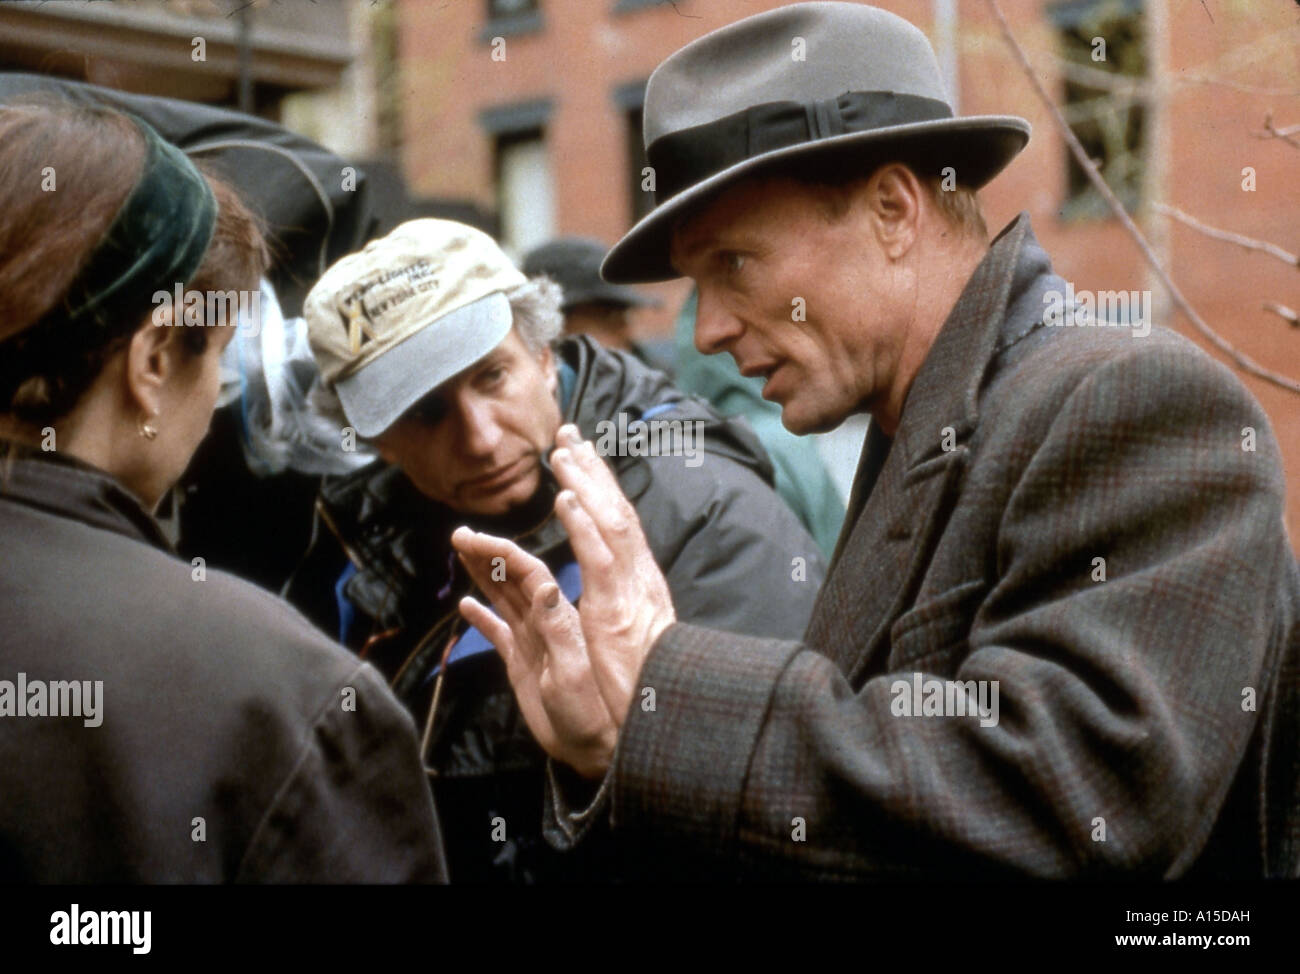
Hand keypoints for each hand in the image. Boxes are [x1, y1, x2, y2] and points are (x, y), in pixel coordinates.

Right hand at [451, 527, 616, 777]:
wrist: (593, 749)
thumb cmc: (590, 714)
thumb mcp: (571, 672)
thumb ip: (558, 629)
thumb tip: (544, 585)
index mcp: (557, 618)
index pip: (526, 572)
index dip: (500, 551)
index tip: (472, 537)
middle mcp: (544, 622)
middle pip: (513, 578)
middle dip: (487, 553)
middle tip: (459, 535)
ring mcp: (532, 641)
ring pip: (505, 598)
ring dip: (484, 575)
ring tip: (461, 554)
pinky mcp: (522, 663)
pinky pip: (499, 634)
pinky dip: (482, 619)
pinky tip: (466, 606)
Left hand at [548, 424, 675, 724]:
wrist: (662, 718)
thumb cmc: (646, 682)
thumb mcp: (630, 633)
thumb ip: (620, 602)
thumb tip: (611, 580)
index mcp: (637, 582)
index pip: (618, 523)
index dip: (600, 487)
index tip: (580, 455)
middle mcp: (638, 577)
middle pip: (615, 511)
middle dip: (591, 469)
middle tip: (567, 432)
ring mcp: (628, 592)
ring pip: (608, 524)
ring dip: (585, 485)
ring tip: (562, 453)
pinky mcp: (616, 611)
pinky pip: (598, 559)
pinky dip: (583, 526)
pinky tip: (566, 499)